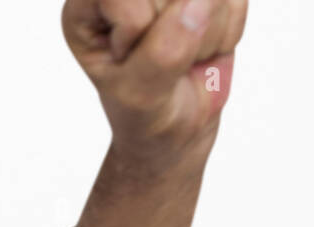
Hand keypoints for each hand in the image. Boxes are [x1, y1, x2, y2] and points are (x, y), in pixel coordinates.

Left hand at [62, 0, 247, 170]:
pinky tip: (203, 46)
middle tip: (162, 62)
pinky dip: (226, 31)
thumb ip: (162, 53)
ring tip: (182, 57)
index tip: (129, 59)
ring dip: (204, 34)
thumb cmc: (144, 114)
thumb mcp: (139, 96)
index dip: (136, 31)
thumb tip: (198, 2)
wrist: (176, 128)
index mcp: (86, 5)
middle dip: (176, 34)